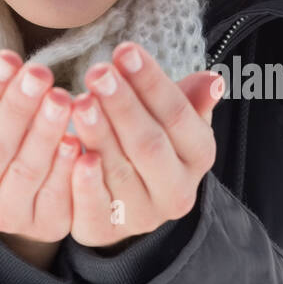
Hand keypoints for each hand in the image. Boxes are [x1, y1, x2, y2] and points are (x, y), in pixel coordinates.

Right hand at [0, 51, 81, 259]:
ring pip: (25, 171)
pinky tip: (77, 142)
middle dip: (17, 107)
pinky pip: (55, 197)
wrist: (15, 194)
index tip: (8, 57)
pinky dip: (66, 169)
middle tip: (40, 73)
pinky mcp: (42, 225)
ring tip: (62, 98)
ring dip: (44, 133)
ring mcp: (6, 214)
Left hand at [66, 41, 224, 251]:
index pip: (179, 116)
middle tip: (98, 72)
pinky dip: (82, 180)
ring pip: (119, 172)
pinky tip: (68, 147)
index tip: (124, 50)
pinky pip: (93, 208)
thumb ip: (189, 100)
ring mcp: (141, 216)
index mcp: (198, 156)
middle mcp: (177, 192)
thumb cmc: (148, 141)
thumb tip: (213, 81)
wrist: (126, 202)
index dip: (151, 83)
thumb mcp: (171, 119)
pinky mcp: (104, 233)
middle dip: (123, 106)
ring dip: (99, 134)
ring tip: (79, 101)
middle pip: (150, 144)